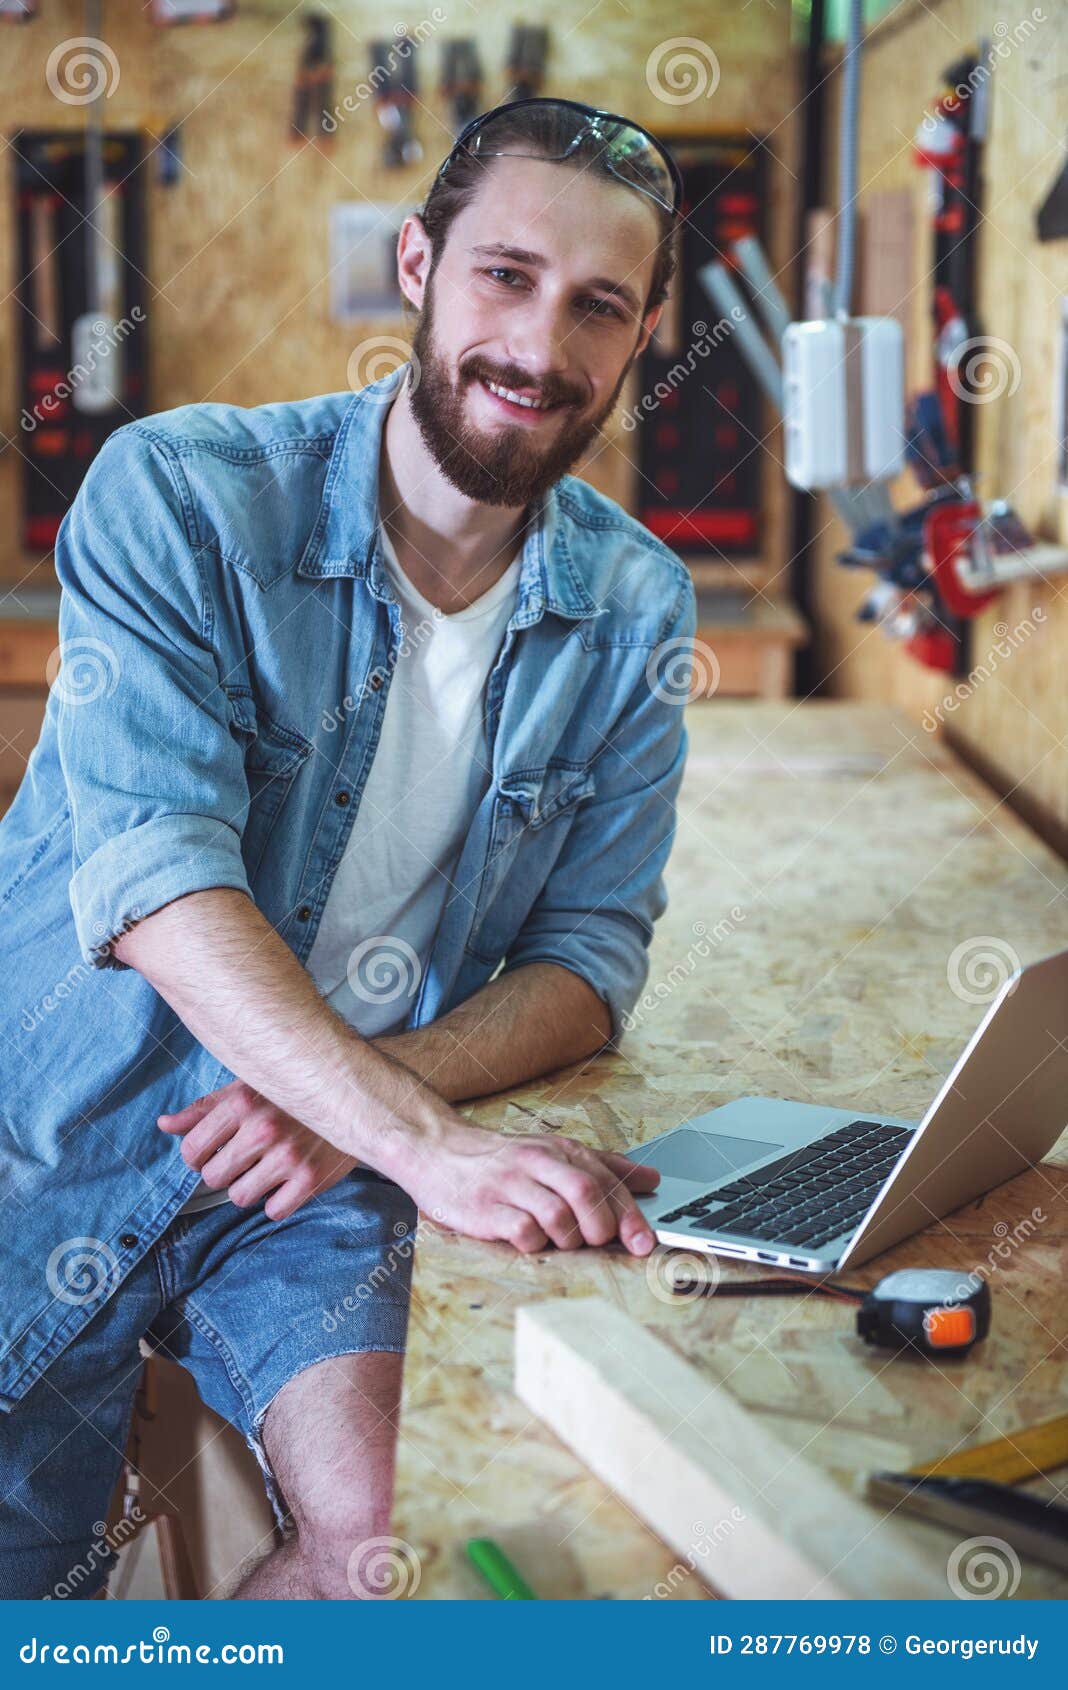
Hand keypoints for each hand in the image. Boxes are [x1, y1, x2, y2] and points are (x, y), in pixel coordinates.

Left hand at [158, 1080, 357, 1219]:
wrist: (356, 1096)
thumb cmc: (292, 1094)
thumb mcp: (247, 1089)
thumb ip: (204, 1110)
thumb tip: (164, 1125)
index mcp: (242, 1102)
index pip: (192, 1150)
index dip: (197, 1157)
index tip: (213, 1152)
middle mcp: (263, 1128)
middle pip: (214, 1178)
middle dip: (224, 1172)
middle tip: (244, 1159)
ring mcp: (288, 1155)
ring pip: (240, 1197)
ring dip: (249, 1188)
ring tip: (267, 1168)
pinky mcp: (311, 1178)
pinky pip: (273, 1211)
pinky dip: (278, 1201)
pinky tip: (288, 1179)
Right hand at [382, 1117, 660, 1256]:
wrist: (437, 1150)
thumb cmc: (502, 1159)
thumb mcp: (554, 1153)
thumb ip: (603, 1167)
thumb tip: (650, 1180)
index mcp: (558, 1151)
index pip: (604, 1180)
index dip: (630, 1215)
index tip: (645, 1243)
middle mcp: (536, 1163)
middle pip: (585, 1192)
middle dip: (602, 1226)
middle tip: (602, 1244)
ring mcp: (509, 1185)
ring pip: (556, 1214)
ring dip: (569, 1238)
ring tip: (562, 1242)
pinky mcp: (483, 1208)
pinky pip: (521, 1231)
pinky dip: (535, 1244)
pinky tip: (531, 1242)